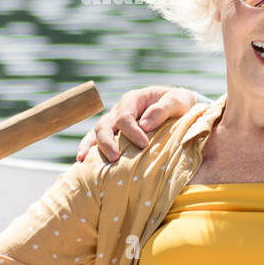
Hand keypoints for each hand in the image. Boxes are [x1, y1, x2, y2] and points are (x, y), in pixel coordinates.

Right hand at [75, 85, 197, 161]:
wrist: (181, 110)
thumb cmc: (181, 104)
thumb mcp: (178, 100)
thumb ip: (164, 109)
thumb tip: (144, 125)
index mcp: (134, 100)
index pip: (125, 116)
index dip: (132, 131)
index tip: (144, 145)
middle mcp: (120, 110)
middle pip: (105, 124)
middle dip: (106, 141)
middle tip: (115, 157)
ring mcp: (115, 123)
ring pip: (96, 132)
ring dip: (90, 146)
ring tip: (84, 161)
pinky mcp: (115, 136)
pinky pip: (96, 142)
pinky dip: (89, 151)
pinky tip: (82, 164)